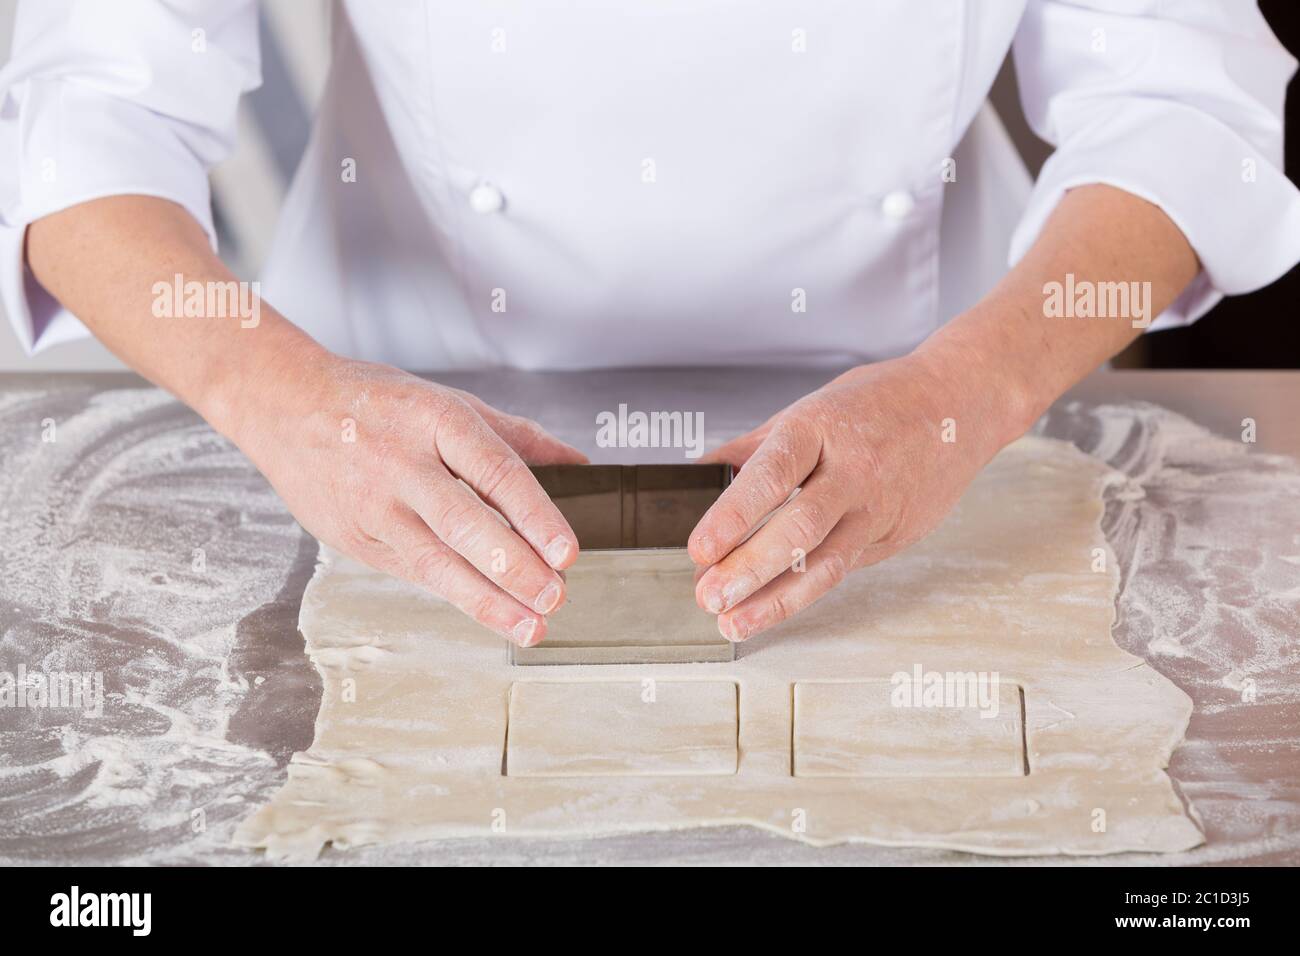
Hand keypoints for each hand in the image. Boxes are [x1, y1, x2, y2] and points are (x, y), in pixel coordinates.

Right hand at [225, 345, 586, 645]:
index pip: (495, 471)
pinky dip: (453, 594)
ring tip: (529, 625)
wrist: (284, 407)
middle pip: (465, 521)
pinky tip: (490, 611)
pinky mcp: (355, 537)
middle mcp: (403, 463)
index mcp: (435, 419)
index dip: (535, 514)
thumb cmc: (378, 404)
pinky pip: (412, 571)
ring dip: (486, 599)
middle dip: (514, 566)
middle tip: (554, 596)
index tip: (568, 551)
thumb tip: (579, 464)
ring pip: (435, 560)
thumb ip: (516, 436)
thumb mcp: (448, 401)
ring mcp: (375, 504)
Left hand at [689, 354, 1017, 641]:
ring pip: (827, 564)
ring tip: (734, 623)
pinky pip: (845, 568)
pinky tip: (771, 608)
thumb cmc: (879, 403)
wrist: (959, 406)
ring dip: (775, 601)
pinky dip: (804, 592)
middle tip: (708, 597)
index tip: (700, 549)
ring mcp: (878, 508)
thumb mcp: (809, 409)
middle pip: (798, 529)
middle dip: (748, 570)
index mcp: (819, 429)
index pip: (771, 476)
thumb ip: (753, 447)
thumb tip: (698, 472)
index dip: (733, 516)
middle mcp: (852, 471)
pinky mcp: (895, 536)